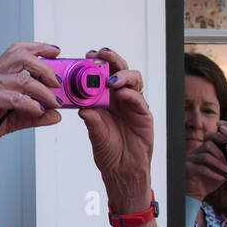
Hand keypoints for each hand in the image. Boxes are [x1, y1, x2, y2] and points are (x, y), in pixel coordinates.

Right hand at [0, 41, 62, 166]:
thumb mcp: (10, 120)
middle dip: (44, 67)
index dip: (38, 48)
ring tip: (53, 102)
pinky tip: (38, 111)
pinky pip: (14, 98)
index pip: (17, 50)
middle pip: (21, 56)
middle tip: (57, 82)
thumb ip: (32, 115)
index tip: (56, 53)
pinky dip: (30, 104)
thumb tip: (56, 115)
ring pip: (22, 78)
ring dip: (42, 90)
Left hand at [79, 48, 154, 212]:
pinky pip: (139, 99)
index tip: (87, 56)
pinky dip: (130, 93)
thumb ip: (91, 120)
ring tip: (111, 80)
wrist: (122, 170)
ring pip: (133, 79)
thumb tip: (82, 107)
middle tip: (101, 55)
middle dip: (111, 59)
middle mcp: (120, 98)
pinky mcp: (144, 114)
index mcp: (106, 99)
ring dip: (122, 75)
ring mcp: (133, 105)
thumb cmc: (108, 152)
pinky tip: (122, 93)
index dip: (97, 63)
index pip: (103, 74)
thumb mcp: (95, 135)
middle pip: (120, 70)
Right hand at [185, 135, 226, 200]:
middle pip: (208, 143)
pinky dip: (214, 173)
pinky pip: (202, 169)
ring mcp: (191, 159)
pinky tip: (222, 178)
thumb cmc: (212, 178)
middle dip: (221, 151)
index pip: (210, 135)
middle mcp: (196, 151)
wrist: (198, 192)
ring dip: (219, 163)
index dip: (219, 135)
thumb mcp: (224, 168)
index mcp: (204, 148)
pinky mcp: (188, 169)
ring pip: (206, 156)